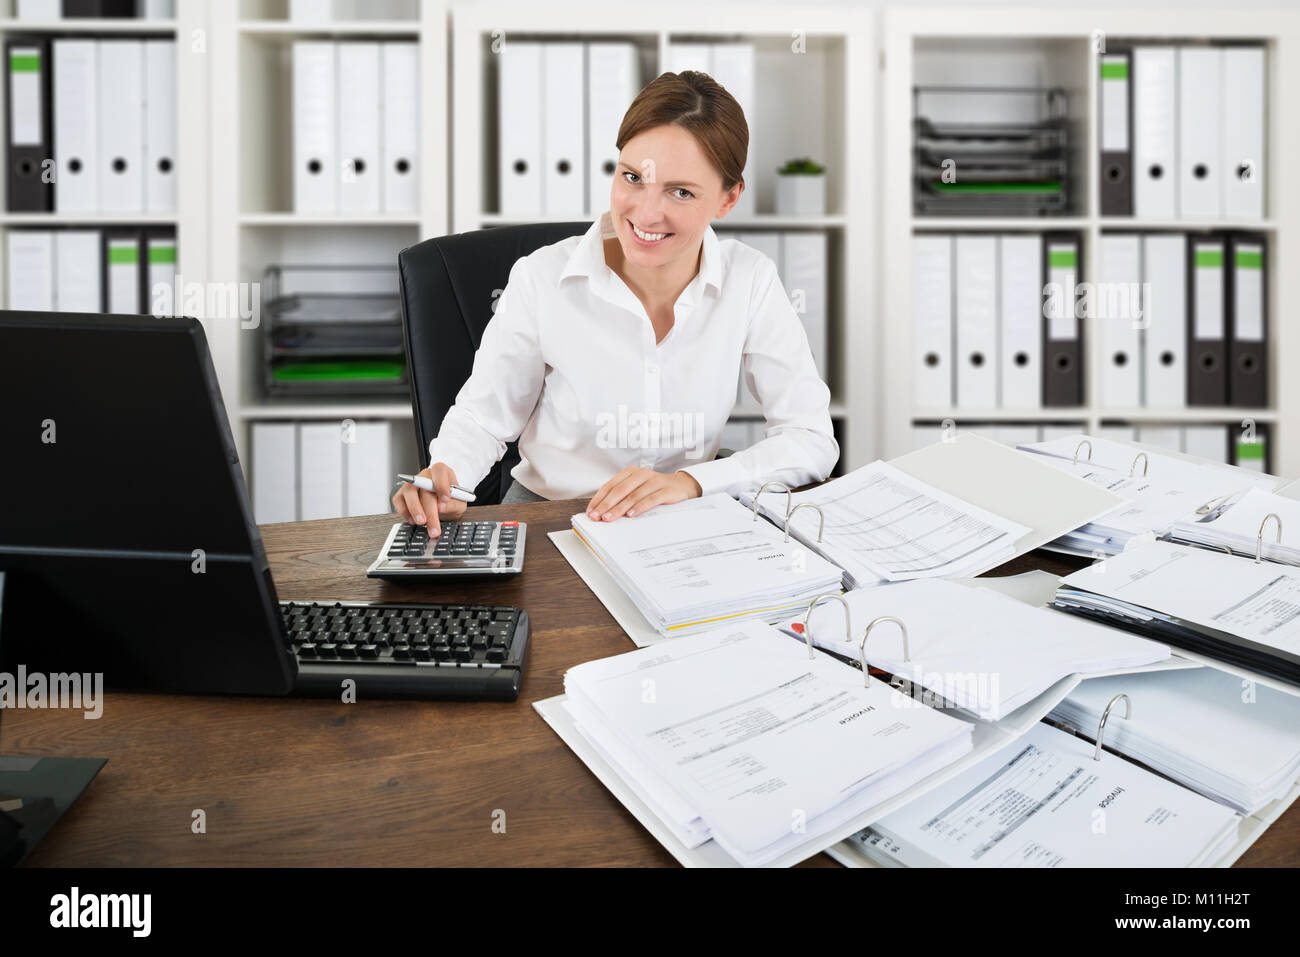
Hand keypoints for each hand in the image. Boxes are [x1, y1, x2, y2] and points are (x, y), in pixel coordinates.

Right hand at [391, 463, 467, 536]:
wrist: (443, 506)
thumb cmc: (451, 501)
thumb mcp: (459, 504)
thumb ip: (453, 505)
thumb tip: (442, 507)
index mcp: (442, 472)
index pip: (439, 471)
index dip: (442, 485)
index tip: (445, 500)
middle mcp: (426, 475)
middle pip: (424, 486)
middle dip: (430, 509)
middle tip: (434, 525)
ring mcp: (412, 483)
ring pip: (408, 491)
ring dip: (414, 509)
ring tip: (421, 522)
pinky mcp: (402, 494)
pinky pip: (398, 500)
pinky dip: (404, 512)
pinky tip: (413, 520)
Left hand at [586, 468, 701, 521]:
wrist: (682, 486)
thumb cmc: (655, 490)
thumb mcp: (637, 489)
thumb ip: (622, 497)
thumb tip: (602, 512)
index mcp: (631, 472)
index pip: (610, 485)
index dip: (599, 499)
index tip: (591, 512)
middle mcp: (641, 474)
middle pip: (620, 490)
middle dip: (606, 505)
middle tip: (597, 517)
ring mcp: (654, 481)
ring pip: (633, 495)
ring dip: (619, 508)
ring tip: (609, 518)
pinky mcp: (665, 490)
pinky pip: (650, 499)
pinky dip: (639, 508)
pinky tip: (631, 515)